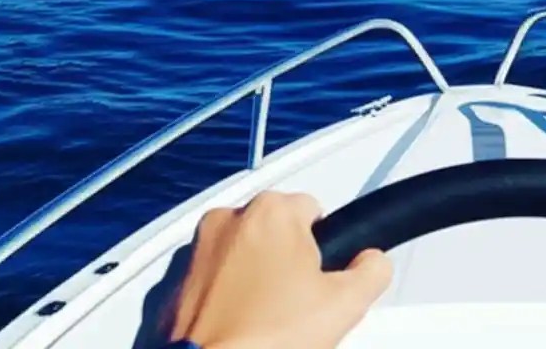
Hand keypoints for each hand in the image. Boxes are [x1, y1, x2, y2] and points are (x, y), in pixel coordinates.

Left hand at [166, 191, 392, 348]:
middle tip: (295, 303)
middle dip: (286, 260)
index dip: (324, 248)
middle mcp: (228, 220)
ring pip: (241, 252)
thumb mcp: (346, 305)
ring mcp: (195, 250)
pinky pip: (210, 278)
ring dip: (253, 275)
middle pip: (275, 230)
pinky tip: (238, 325)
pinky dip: (223, 295)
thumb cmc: (265, 340)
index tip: (320, 277)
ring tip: (264, 319)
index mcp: (272, 212)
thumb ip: (373, 269)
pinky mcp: (171, 281)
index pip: (314, 210)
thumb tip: (373, 262)